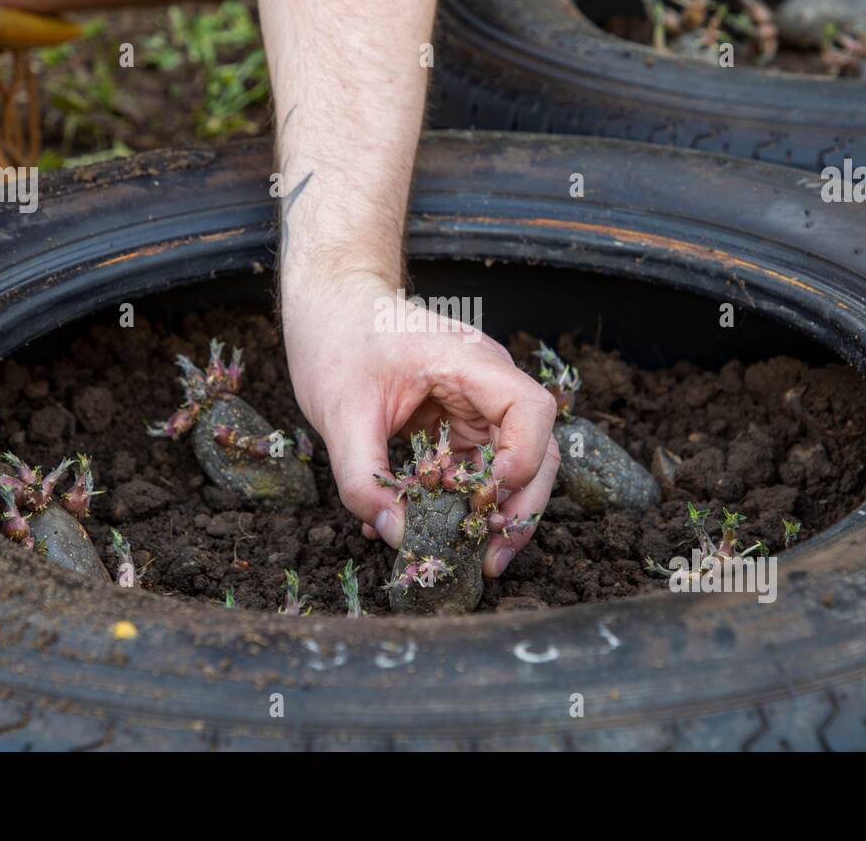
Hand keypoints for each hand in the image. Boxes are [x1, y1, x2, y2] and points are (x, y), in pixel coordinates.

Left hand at [284, 271, 559, 575]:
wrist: (330, 307)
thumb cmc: (338, 340)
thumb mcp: (340, 415)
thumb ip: (364, 478)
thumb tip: (397, 536)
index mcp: (469, 361)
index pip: (529, 409)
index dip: (524, 457)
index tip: (489, 497)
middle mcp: (486, 383)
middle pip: (534, 448)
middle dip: (518, 507)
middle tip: (491, 558)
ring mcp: (475, 404)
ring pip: (508, 467)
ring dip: (490, 513)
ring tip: (466, 555)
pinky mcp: (457, 423)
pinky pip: (471, 469)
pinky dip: (455, 502)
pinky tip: (420, 528)